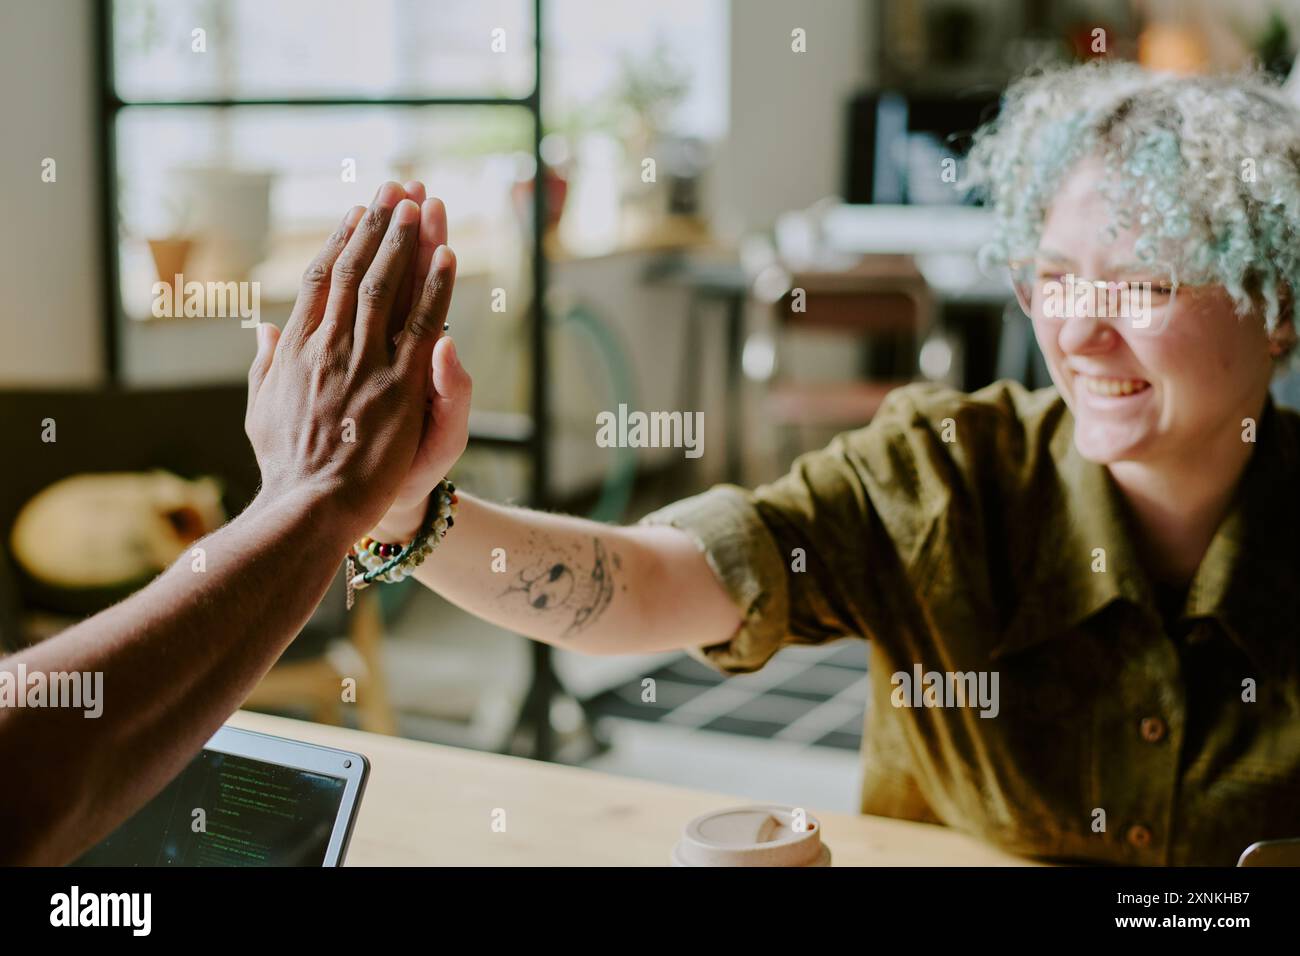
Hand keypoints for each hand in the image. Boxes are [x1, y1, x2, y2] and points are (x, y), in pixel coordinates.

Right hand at [244, 182, 457, 544]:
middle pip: (358, 271)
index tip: (357, 212)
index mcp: (297, 349)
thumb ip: (266, 365)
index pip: (321, 281)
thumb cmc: (288, 467)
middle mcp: (330, 346)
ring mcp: (366, 363)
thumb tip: (262, 326)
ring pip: (389, 287)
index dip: (342, 242)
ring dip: (407, 241)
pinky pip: (424, 324)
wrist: (313, 510)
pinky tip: (448, 255)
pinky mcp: (400, 386)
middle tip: (396, 186)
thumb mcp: (262, 410)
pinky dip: (437, 287)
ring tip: (421, 202)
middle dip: (379, 225)